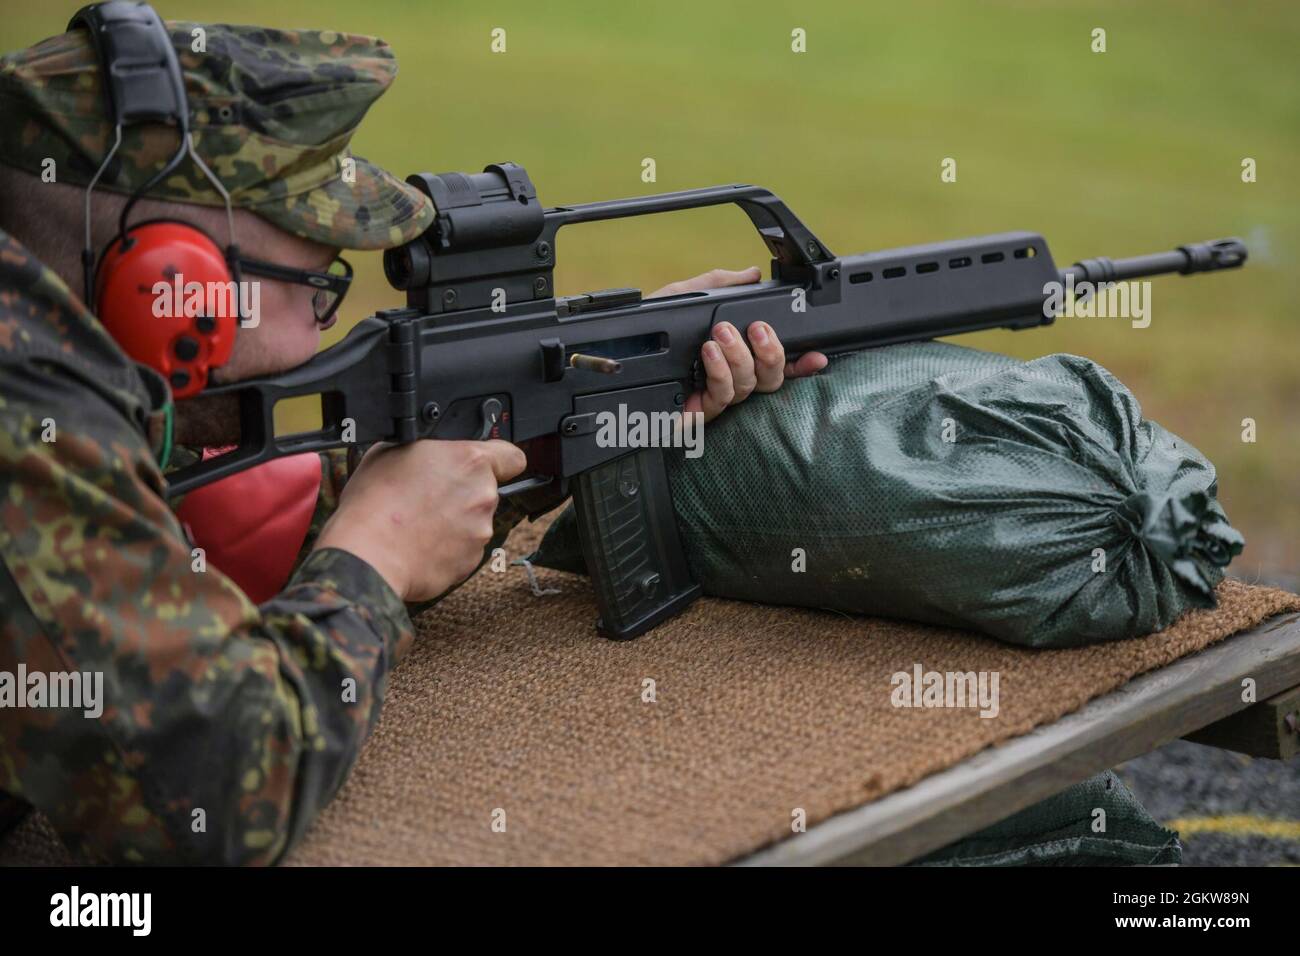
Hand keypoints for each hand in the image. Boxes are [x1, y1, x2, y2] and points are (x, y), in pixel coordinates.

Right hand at [314, 439, 525, 601]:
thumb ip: (426, 451)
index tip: (486, 465)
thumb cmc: (374, 503)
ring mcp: (480, 532)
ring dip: (453, 521)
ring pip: (473, 521)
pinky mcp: (470, 562)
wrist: (366, 556)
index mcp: (470, 461)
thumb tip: (429, 456)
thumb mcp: (390, 451)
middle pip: (484, 490)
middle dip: (462, 493)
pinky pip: (463, 549)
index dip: (499, 460)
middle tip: (427, 497)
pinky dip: (446, 548)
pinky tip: (419, 544)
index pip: (512, 456)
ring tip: (417, 524)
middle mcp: (484, 496)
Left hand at [647, 266, 828, 421]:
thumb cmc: (642, 330)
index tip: (818, 354)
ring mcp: (714, 398)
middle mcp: (728, 379)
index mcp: (732, 355)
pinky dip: (720, 373)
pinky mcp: (697, 413)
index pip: (774, 361)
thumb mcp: (682, 296)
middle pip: (771, 378)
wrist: (608, 355)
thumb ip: (718, 284)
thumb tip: (752, 274)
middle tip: (756, 329)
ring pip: (750, 387)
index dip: (801, 362)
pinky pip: (721, 397)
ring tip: (719, 336)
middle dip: (772, 352)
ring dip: (740, 358)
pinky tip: (709, 354)